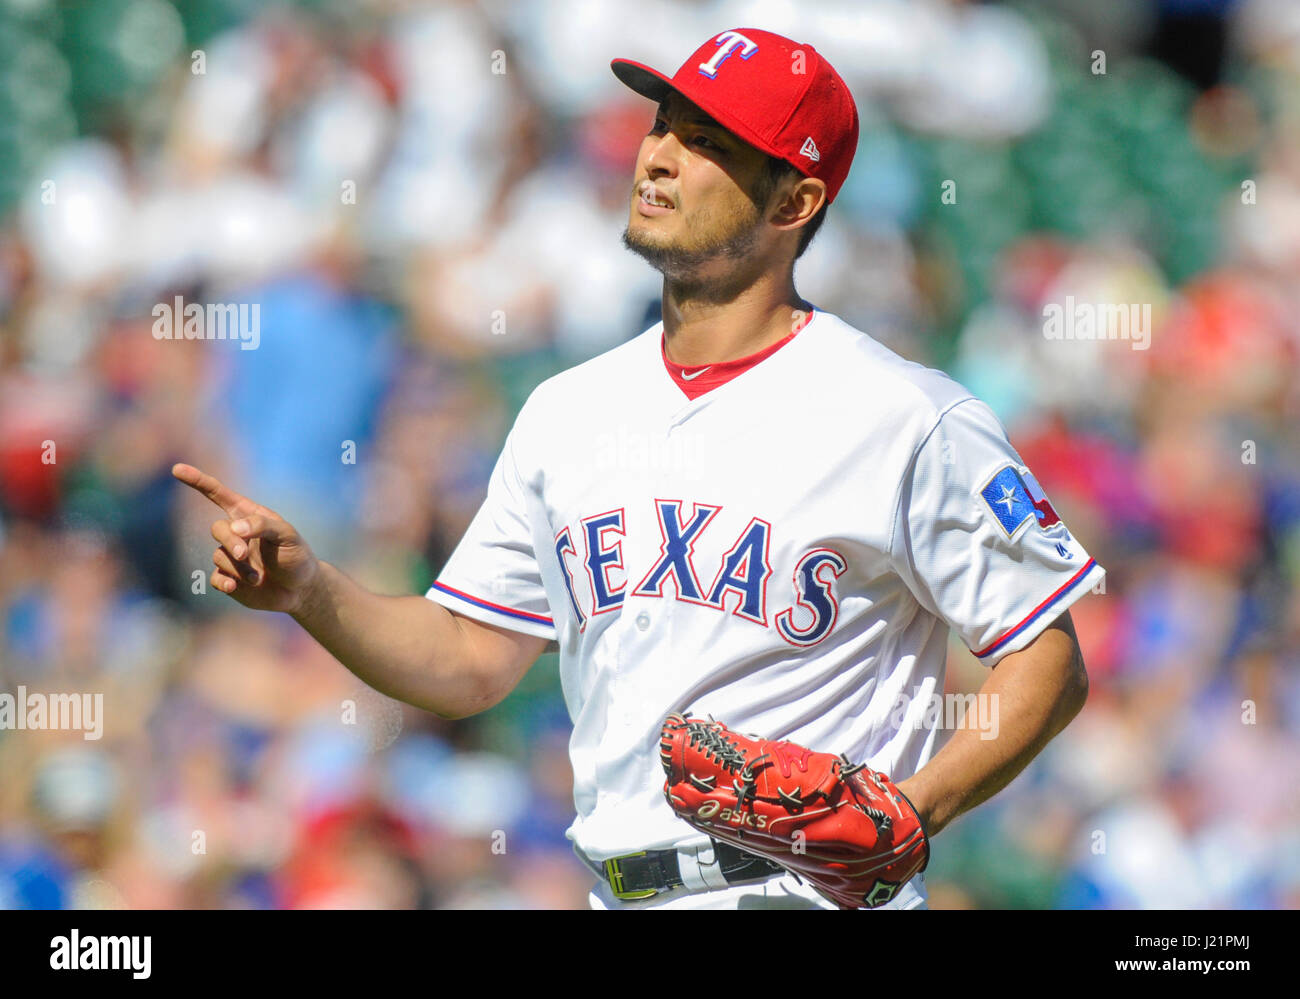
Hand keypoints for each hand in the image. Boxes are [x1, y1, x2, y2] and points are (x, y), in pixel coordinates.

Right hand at [172, 463, 320, 613]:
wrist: (301, 589)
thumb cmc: (296, 556)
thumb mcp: (287, 535)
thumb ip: (262, 525)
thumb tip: (234, 528)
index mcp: (249, 516)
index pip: (219, 495)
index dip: (198, 481)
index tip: (177, 469)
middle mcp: (236, 534)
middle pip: (217, 529)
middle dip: (230, 541)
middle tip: (244, 554)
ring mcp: (230, 557)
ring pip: (219, 557)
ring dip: (239, 568)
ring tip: (258, 577)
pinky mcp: (228, 578)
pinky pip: (215, 578)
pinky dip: (224, 582)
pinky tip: (235, 587)